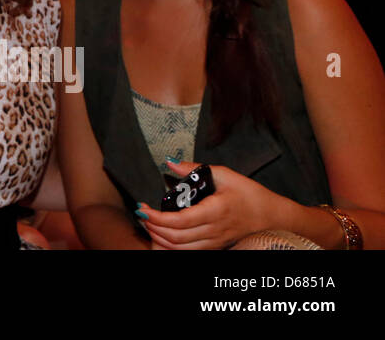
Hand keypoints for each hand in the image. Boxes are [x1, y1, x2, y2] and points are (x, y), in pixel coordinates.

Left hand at [136, 160, 281, 249]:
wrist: (273, 215)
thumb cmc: (250, 194)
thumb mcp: (224, 174)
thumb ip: (194, 168)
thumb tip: (171, 162)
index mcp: (215, 211)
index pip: (179, 221)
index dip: (156, 218)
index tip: (143, 208)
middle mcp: (214, 230)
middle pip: (175, 238)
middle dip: (153, 228)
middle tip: (142, 215)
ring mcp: (216, 241)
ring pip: (181, 249)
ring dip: (160, 239)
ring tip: (150, 225)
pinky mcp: (217, 246)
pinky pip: (190, 252)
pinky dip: (173, 246)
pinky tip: (165, 235)